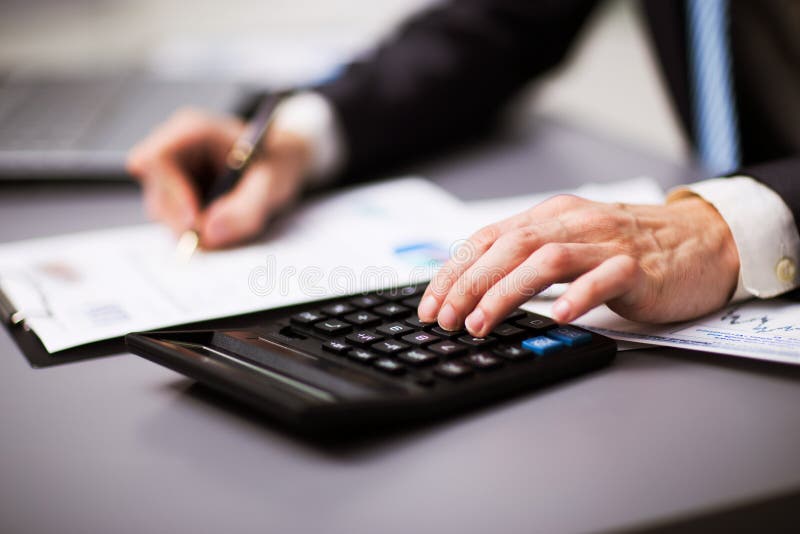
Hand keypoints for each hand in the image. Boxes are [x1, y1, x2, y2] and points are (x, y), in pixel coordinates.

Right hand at [126, 108, 311, 247]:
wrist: (281, 165)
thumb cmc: (277, 162)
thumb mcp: (272, 183)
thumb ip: (245, 208)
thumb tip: (210, 233)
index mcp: (192, 131)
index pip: (156, 159)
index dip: (170, 193)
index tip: (195, 221)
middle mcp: (174, 148)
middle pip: (156, 192)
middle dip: (182, 221)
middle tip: (213, 238)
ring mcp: (171, 172)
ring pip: (161, 212)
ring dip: (191, 228)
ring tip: (228, 224)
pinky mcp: (175, 194)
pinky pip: (173, 221)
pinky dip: (195, 230)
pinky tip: (220, 223)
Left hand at [417, 194, 739, 336]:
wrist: (702, 240)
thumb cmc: (630, 247)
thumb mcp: (571, 242)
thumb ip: (529, 258)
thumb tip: (474, 290)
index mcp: (550, 216)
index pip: (488, 239)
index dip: (454, 271)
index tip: (430, 305)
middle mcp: (573, 223)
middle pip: (509, 247)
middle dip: (468, 284)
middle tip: (446, 319)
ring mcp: (607, 242)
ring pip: (546, 260)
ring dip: (506, 292)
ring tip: (480, 323)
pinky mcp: (639, 267)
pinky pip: (604, 278)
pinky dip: (578, 296)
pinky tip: (559, 317)